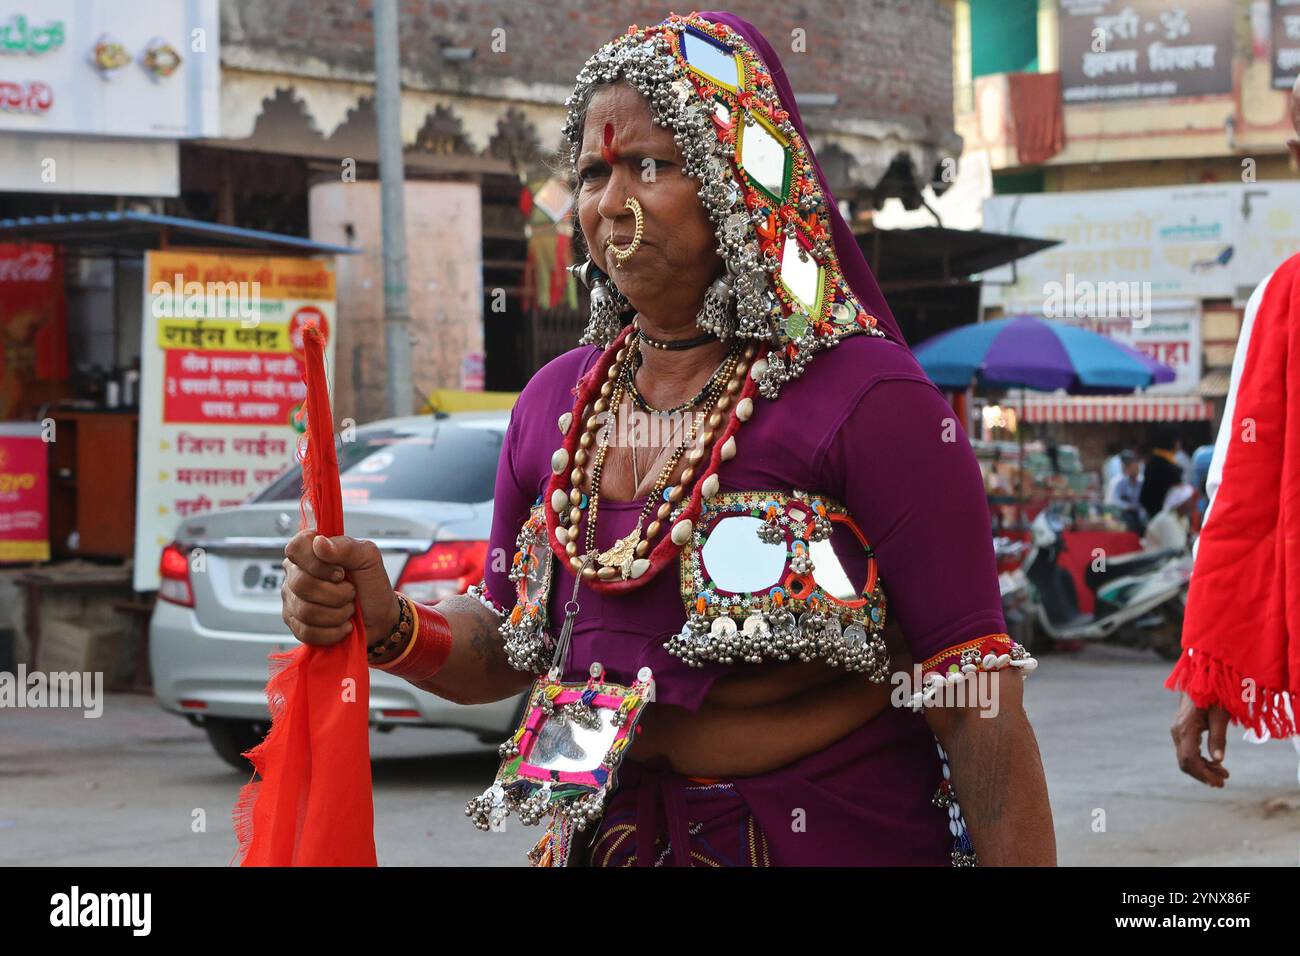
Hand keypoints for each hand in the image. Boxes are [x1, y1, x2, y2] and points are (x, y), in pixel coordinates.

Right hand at [281, 530, 398, 647]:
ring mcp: (292, 600)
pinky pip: (306, 632)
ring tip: (349, 608)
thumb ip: (346, 547)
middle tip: (351, 592)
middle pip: (301, 584)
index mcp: (310, 551)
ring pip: (305, 611)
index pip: (296, 548)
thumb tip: (319, 543)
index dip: (318, 563)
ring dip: (337, 613)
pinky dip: (332, 632)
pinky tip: (343, 625)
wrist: (379, 618)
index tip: (340, 572)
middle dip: (336, 593)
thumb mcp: (368, 558)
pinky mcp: (295, 625)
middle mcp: (295, 573)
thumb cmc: (371, 584)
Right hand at [1171, 693, 1229, 787]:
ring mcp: (1177, 730)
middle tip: (1224, 780)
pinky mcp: (1181, 729)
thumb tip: (1219, 760)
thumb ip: (1218, 738)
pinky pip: (1186, 750)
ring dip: (1203, 768)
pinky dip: (1199, 760)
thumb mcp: (1221, 715)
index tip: (1220, 783)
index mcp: (1186, 728)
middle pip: (1185, 762)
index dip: (1204, 774)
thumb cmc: (1214, 694)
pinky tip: (1213, 762)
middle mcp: (1177, 731)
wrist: (1201, 676)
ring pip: (1185, 758)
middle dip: (1204, 774)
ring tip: (1223, 772)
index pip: (1189, 760)